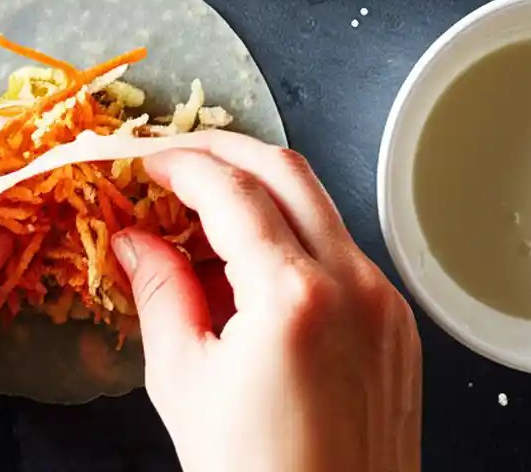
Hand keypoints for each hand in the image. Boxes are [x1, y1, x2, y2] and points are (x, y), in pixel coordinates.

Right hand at [114, 132, 421, 471]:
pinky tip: (249, 269)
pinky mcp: (396, 325)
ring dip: (261, 193)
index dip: (181, 164)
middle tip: (179, 159)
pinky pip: (341, 253)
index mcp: (293, 297)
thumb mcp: (182, 379)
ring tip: (203, 221)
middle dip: (227, 151)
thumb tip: (134, 240)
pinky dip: (293, 239)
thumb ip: (158, 291)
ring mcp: (384, 304)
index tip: (150, 164)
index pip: (231, 190)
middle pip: (288, 170)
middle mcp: (353, 286)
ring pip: (319, 207)